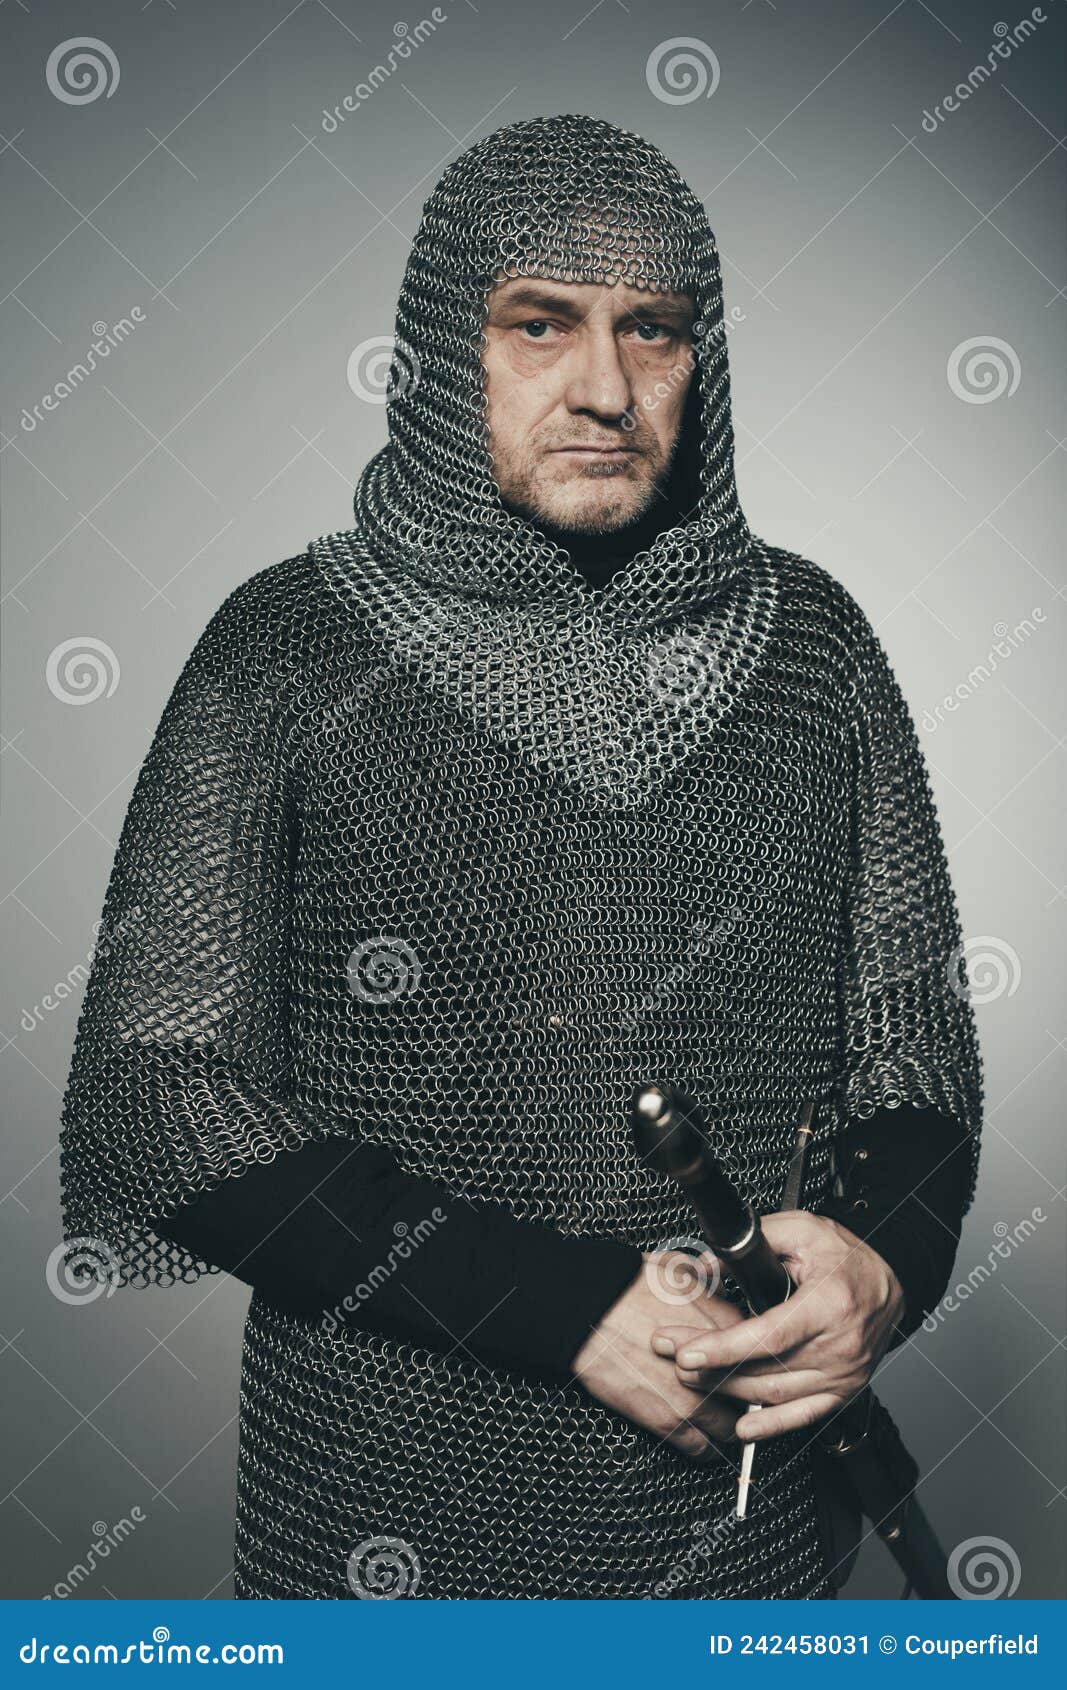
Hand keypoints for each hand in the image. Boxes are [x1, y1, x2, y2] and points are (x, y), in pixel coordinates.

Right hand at [570, 1251, 745, 1459]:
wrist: (586, 1307)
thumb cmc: (625, 1284)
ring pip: (732, 1427)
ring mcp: (694, 1397)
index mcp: (726, 1326)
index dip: (752, 1361)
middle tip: (735, 1394)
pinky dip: (705, 1447)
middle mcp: (718, 1366)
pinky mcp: (668, 1420)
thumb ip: (709, 1286)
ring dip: (726, 1423)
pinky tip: (701, 1437)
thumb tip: (717, 1287)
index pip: (761, 1355)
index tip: (743, 1364)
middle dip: (745, 1395)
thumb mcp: (680, 1269)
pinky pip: (702, 1449)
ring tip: (717, 1417)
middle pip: (752, 1395)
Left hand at [649, 1213, 905, 1441]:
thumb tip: (707, 1265)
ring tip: (693, 1381)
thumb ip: (753, 1242)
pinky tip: (741, 1428)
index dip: (723, 1348)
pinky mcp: (843, 1391)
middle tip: (673, 1359)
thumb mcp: (801, 1230)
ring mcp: (843, 1373)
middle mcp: (839, 1345)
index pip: (769, 1336)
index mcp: (829, 1304)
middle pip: (765, 1369)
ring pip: (776, 1395)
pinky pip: (803, 1416)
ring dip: (729, 1393)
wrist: (890, 1284)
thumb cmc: (846, 1258)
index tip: (686, 1352)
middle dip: (712, 1369)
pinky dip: (771, 1426)